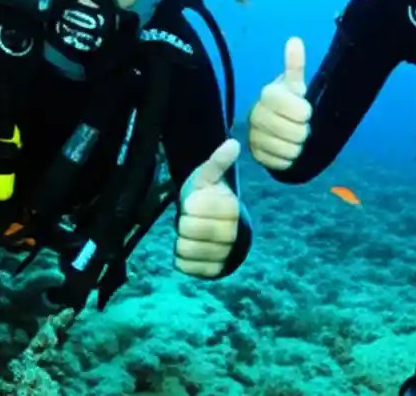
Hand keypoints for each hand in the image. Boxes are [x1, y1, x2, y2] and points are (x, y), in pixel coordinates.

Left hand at [176, 138, 241, 277]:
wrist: (216, 227)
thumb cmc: (208, 197)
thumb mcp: (209, 177)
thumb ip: (218, 162)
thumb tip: (233, 143)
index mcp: (231, 209)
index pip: (193, 209)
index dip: (189, 206)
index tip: (195, 204)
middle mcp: (232, 235)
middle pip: (188, 230)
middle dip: (184, 224)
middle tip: (192, 220)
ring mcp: (223, 255)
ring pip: (185, 250)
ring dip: (182, 241)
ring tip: (191, 235)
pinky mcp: (213, 272)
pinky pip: (185, 267)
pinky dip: (182, 259)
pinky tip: (191, 249)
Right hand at [247, 37, 311, 170]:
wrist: (280, 126)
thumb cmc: (292, 103)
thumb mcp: (296, 85)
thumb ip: (295, 66)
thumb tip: (295, 40)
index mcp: (268, 95)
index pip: (290, 106)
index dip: (302, 111)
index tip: (307, 112)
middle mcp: (256, 114)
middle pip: (291, 131)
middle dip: (302, 132)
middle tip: (303, 129)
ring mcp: (253, 136)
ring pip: (286, 148)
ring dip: (297, 147)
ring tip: (296, 140)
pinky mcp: (255, 155)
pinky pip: (278, 163)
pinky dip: (288, 160)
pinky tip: (288, 151)